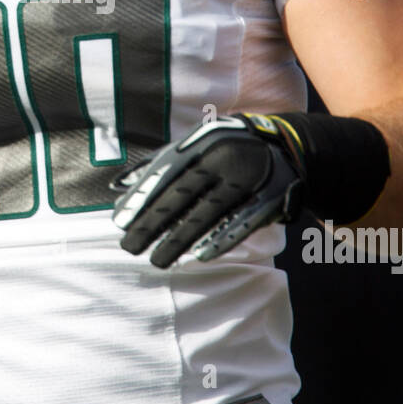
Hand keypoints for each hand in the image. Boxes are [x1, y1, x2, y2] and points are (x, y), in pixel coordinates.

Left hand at [110, 113, 304, 267]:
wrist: (286, 145)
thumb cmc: (224, 148)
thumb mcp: (193, 145)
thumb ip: (157, 164)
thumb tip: (116, 186)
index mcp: (202, 143)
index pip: (165, 172)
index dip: (142, 197)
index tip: (119, 222)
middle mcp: (223, 157)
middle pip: (181, 196)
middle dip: (152, 223)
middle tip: (129, 247)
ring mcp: (247, 178)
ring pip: (207, 214)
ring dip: (179, 240)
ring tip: (157, 260)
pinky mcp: (267, 198)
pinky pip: (241, 223)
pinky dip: (221, 240)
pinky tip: (200, 257)